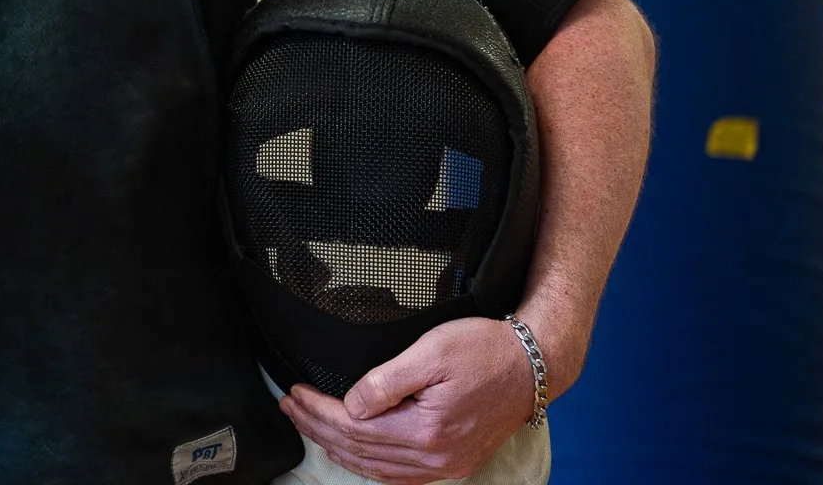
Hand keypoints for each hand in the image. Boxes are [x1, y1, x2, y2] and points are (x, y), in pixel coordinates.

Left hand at [276, 317, 535, 484]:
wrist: (531, 367)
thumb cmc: (484, 350)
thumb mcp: (431, 352)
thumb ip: (386, 381)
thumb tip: (351, 406)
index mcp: (426, 430)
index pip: (355, 427)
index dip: (319, 411)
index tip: (296, 392)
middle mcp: (435, 458)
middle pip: (360, 451)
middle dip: (318, 428)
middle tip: (290, 407)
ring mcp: (445, 465)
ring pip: (376, 467)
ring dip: (337, 448)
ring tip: (308, 426)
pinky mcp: (452, 463)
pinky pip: (399, 476)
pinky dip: (368, 465)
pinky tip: (351, 453)